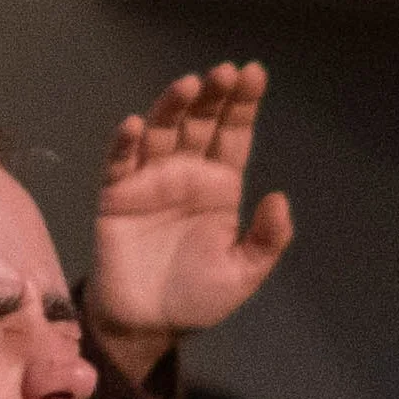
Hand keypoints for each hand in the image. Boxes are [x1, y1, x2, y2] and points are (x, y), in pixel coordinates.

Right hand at [90, 63, 294, 377]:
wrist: (147, 325)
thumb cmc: (197, 297)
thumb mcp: (243, 275)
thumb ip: (267, 240)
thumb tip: (280, 197)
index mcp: (221, 187)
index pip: (234, 135)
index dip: (243, 105)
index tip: (254, 73)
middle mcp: (187, 174)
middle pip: (200, 124)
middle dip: (213, 97)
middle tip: (224, 72)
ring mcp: (150, 180)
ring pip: (162, 132)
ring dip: (172, 107)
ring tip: (188, 86)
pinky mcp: (117, 195)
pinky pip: (120, 162)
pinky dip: (126, 143)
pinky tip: (136, 126)